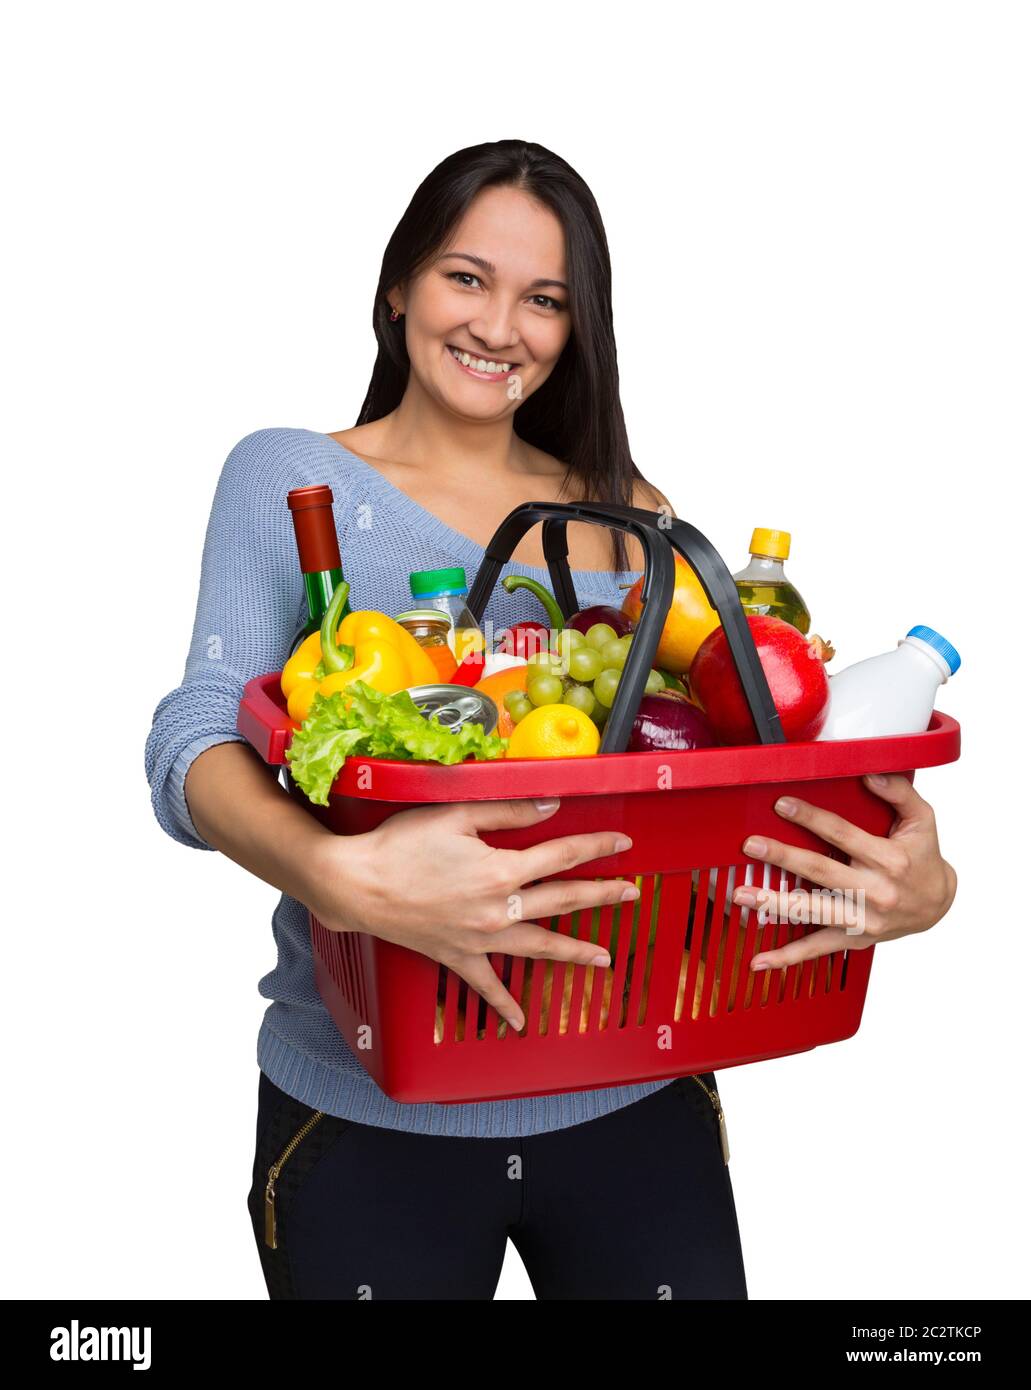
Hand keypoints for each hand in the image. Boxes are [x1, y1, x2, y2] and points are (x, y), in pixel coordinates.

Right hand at [306, 797, 637, 1030]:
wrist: (356, 884)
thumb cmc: (400, 843)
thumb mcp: (456, 814)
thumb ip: (509, 810)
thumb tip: (551, 804)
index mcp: (500, 870)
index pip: (562, 855)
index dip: (595, 847)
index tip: (622, 844)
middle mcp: (497, 909)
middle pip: (562, 901)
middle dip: (601, 897)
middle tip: (631, 894)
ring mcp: (479, 938)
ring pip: (538, 946)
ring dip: (574, 952)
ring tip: (604, 960)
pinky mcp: (456, 956)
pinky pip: (486, 985)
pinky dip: (503, 1005)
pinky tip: (520, 1022)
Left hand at [731, 773, 956, 970]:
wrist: (939, 904)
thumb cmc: (923, 856)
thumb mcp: (922, 820)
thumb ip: (899, 792)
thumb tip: (869, 773)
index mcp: (889, 860)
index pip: (843, 835)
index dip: (811, 819)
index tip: (781, 805)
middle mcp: (875, 892)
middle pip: (821, 872)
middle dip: (783, 857)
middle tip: (750, 845)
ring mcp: (863, 920)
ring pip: (812, 911)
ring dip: (773, 903)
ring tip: (742, 893)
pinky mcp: (854, 939)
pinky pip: (817, 949)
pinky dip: (787, 957)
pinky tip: (759, 960)